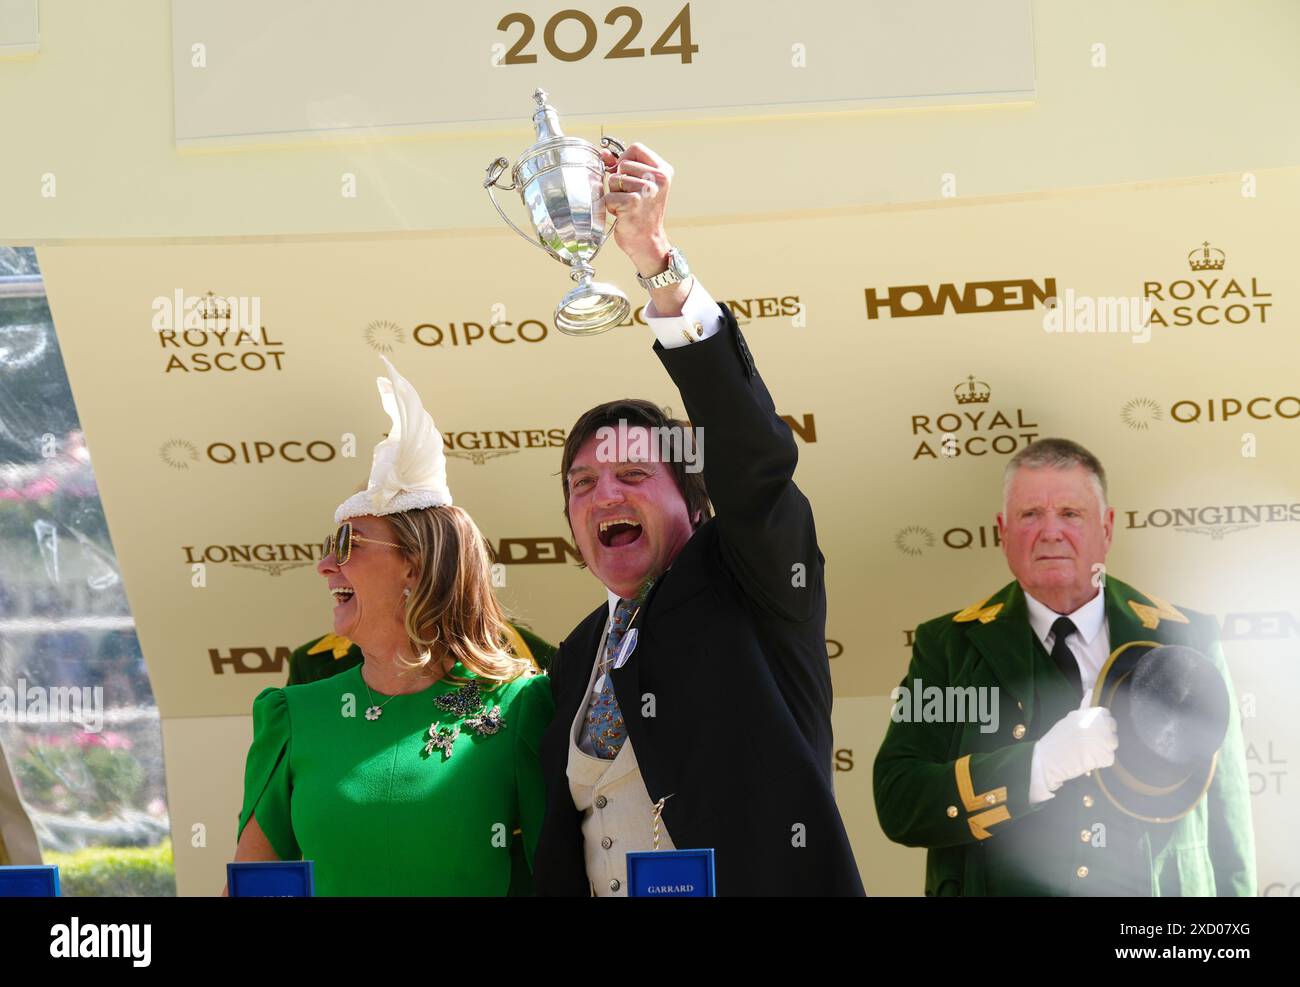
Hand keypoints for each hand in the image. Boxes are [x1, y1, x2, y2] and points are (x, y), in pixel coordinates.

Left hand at [598, 142, 673, 275]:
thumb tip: (603, 154)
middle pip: (623, 163)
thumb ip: (622, 166)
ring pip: (614, 180)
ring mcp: (647, 190)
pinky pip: (609, 196)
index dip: (624, 160)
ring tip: (627, 206)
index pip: (636, 148)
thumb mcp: (639, 184)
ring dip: (615, 195)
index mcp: (663, 170)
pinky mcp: (633, 202)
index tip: (626, 175)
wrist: (648, 242)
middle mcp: (658, 178)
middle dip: (619, 181)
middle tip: (630, 196)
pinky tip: (623, 215)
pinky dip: (612, 207)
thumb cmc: (642, 214)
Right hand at [1034, 689, 1117, 792]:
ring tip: (1086, 751)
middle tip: (1088, 742)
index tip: (1090, 730)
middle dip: (1103, 736)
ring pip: (1112, 744)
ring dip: (1103, 748)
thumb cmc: (1058, 737)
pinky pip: (1109, 758)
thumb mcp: (1071, 717)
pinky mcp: (1106, 756)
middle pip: (1112, 730)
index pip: (1107, 715)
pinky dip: (1100, 761)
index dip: (1099, 723)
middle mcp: (1102, 725)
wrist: (1049, 757)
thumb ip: (1085, 706)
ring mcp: (1105, 741)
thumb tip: (1091, 690)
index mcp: (1093, 714)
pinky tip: (1087, 759)